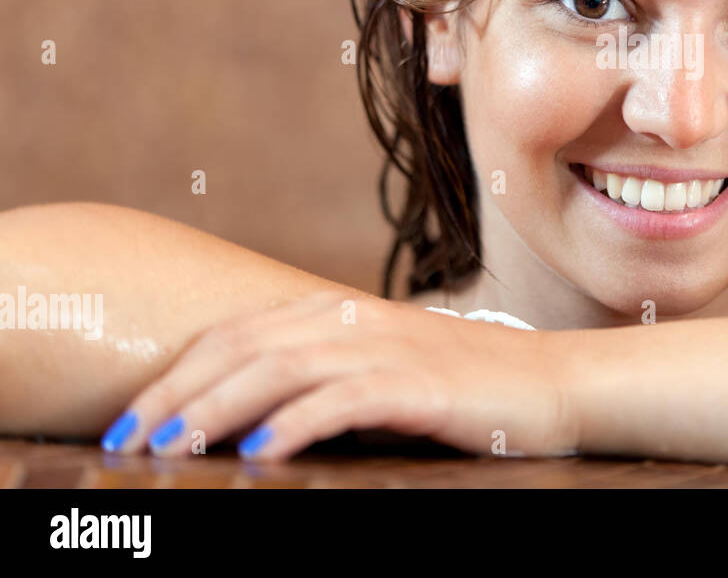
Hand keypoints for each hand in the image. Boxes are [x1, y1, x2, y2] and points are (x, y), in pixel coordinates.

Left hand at [98, 290, 579, 460]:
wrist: (555, 384)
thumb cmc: (467, 389)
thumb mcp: (386, 371)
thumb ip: (326, 376)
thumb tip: (251, 416)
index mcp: (341, 314)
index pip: (238, 334)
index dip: (177, 373)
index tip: (131, 421)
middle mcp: (358, 322)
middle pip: (245, 348)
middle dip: (178, 395)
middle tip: (129, 444)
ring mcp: (391, 349)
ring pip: (282, 369)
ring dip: (218, 410)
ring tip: (173, 452)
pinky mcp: (424, 385)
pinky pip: (346, 399)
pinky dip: (295, 423)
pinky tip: (261, 455)